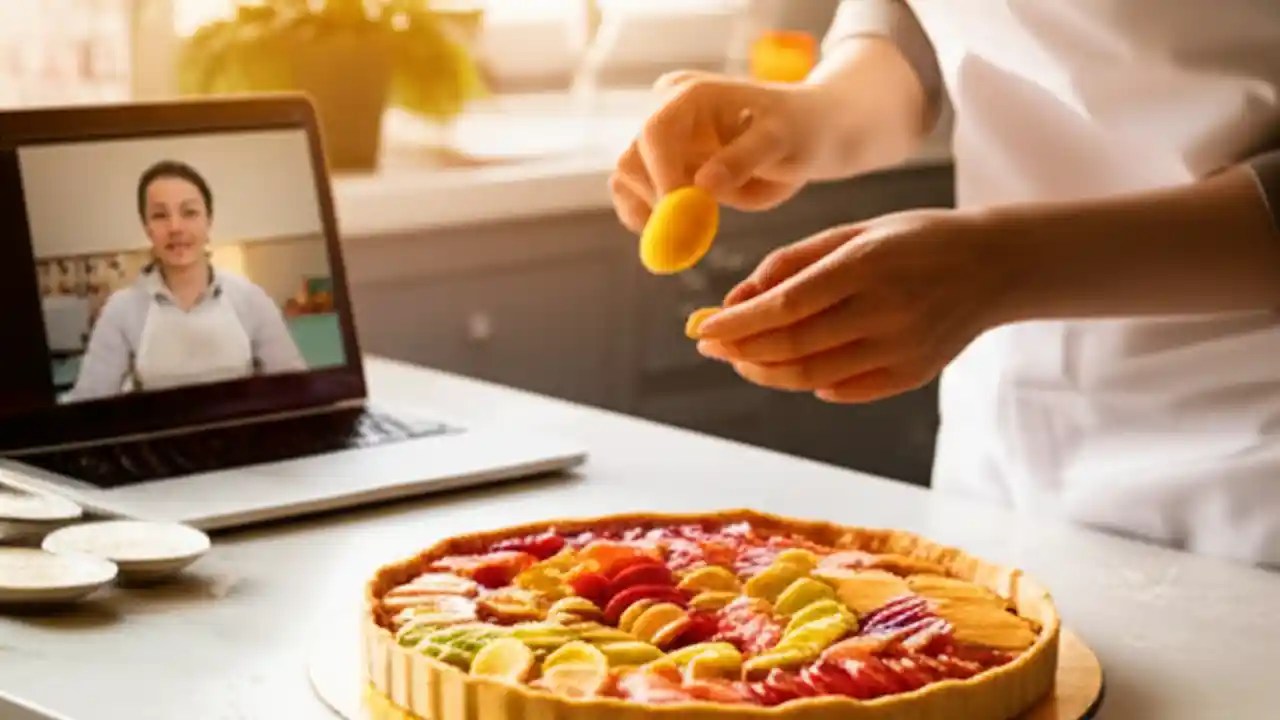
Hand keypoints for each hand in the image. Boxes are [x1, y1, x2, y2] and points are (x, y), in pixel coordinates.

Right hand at [609, 71, 841, 232]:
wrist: (802, 133)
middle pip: (632, 160)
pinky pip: (633, 197)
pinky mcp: (656, 168)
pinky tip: (679, 233)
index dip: (662, 177)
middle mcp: (664, 113)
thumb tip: (702, 185)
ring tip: (692, 233)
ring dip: (651, 215)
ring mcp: (657, 142)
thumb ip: (743, 160)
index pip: (656, 132)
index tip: (682, 216)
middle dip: (658, 203)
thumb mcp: (781, 141)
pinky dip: (648, 221)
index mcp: (690, 95)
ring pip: (626, 182)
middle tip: (690, 238)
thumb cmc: (796, 130)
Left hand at [695, 209, 1016, 402]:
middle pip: (792, 346)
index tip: (701, 330)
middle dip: (741, 350)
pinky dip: (809, 384)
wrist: (994, 265)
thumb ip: (791, 263)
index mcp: (867, 265)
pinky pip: (844, 389)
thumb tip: (734, 300)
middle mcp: (885, 310)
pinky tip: (791, 368)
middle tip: (710, 346)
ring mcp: (902, 348)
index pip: (785, 306)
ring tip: (741, 359)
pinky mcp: (913, 374)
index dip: (737, 324)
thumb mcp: (854, 232)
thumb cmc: (912, 240)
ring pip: (812, 376)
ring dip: (766, 372)